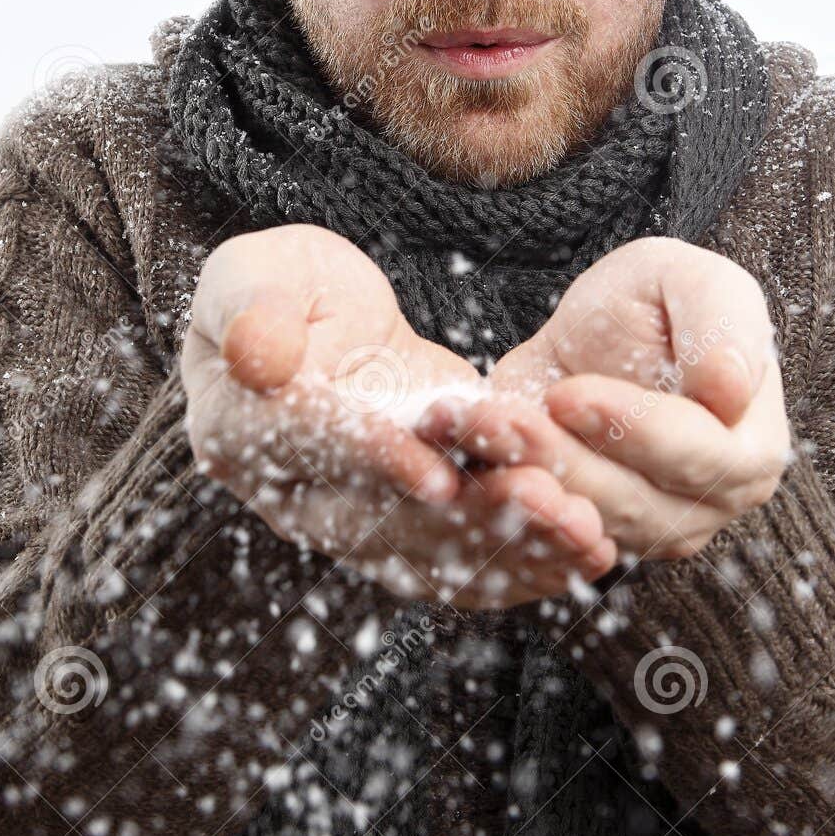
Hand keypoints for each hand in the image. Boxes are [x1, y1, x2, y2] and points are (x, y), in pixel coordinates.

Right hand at [181, 225, 616, 606]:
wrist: (311, 328)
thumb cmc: (280, 287)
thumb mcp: (254, 273)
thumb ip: (251, 309)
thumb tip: (257, 355)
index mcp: (243, 432)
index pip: (314, 449)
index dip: (376, 460)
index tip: (437, 474)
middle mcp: (298, 496)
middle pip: (388, 520)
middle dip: (474, 516)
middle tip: (549, 501)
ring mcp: (360, 520)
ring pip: (438, 551)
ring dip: (515, 548)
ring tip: (587, 534)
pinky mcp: (416, 524)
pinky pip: (468, 561)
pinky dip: (529, 562)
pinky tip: (590, 555)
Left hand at [415, 236, 791, 561]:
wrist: (597, 335)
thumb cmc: (657, 300)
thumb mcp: (691, 280)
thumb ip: (723, 324)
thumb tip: (730, 389)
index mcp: (753, 446)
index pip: (699, 456)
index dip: (633, 429)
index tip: (565, 394)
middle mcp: (712, 504)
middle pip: (638, 503)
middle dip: (565, 461)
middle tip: (502, 418)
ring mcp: (655, 529)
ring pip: (587, 524)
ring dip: (527, 480)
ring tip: (478, 429)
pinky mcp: (594, 535)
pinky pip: (550, 533)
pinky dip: (507, 498)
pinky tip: (472, 460)